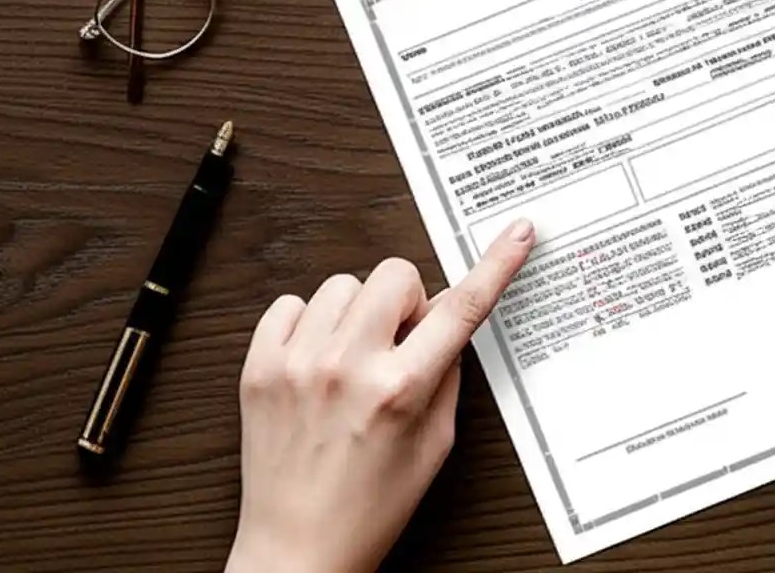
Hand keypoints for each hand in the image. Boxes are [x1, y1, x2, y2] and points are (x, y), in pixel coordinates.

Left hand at [224, 219, 534, 572]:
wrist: (297, 550)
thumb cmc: (369, 507)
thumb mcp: (434, 446)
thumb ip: (446, 377)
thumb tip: (447, 325)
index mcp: (401, 389)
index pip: (461, 309)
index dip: (497, 265)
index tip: (516, 235)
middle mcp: (348, 367)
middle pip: (394, 274)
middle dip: (407, 301)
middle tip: (400, 340)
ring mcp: (297, 363)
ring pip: (341, 284)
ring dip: (357, 312)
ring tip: (352, 357)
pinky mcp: (258, 368)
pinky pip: (288, 304)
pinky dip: (307, 322)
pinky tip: (316, 358)